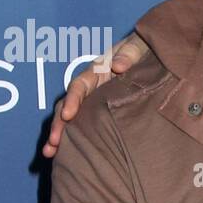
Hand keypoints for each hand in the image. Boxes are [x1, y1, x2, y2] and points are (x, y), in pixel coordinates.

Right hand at [41, 33, 149, 157]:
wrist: (153, 53)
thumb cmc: (144, 48)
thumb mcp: (138, 47)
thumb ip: (129, 54)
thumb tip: (118, 66)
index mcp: (98, 70)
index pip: (79, 86)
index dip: (73, 100)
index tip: (68, 116)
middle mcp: (91, 86)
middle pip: (69, 105)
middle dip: (58, 125)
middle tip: (52, 144)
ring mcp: (95, 100)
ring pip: (72, 118)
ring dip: (60, 135)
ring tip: (50, 154)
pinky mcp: (101, 112)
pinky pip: (85, 125)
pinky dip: (75, 139)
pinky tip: (68, 155)